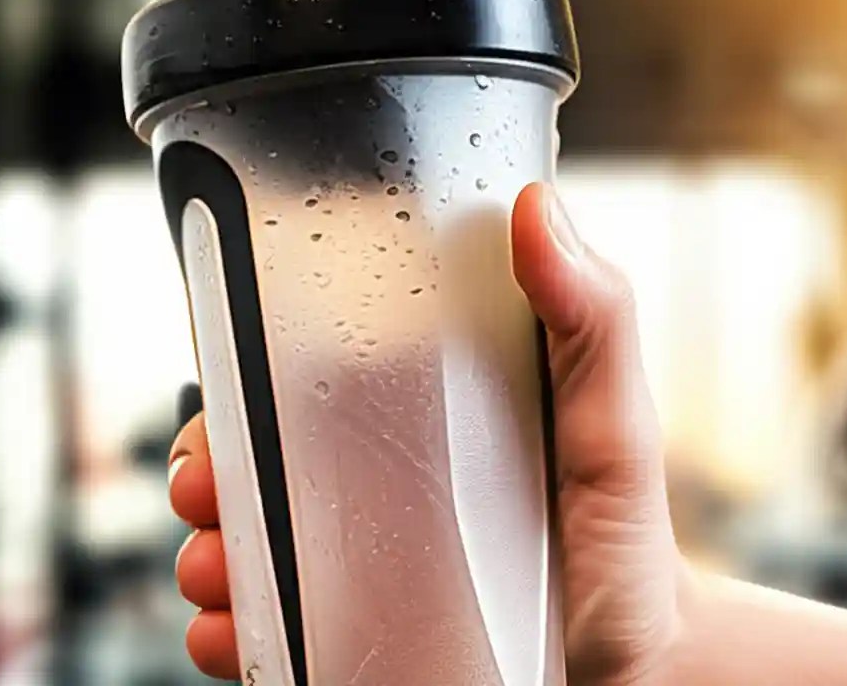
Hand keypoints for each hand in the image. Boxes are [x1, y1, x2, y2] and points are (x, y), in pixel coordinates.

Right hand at [168, 183, 686, 683]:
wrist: (640, 668)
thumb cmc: (628, 545)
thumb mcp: (612, 427)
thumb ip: (590, 320)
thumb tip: (536, 207)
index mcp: (419, 422)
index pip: (304, 383)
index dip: (243, 387)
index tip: (222, 408)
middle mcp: (379, 488)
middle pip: (255, 465)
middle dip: (208, 473)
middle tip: (206, 496)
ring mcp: (362, 565)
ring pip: (246, 544)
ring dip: (206, 552)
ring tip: (215, 575)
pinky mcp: (356, 634)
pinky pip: (266, 628)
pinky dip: (224, 627)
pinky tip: (226, 630)